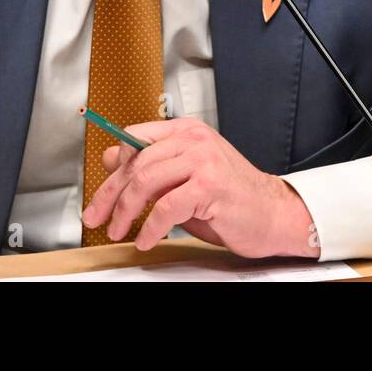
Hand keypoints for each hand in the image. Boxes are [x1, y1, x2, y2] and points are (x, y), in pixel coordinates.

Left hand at [81, 117, 319, 258]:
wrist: (275, 214)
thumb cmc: (231, 199)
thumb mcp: (185, 177)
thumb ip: (153, 167)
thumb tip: (111, 159)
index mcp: (187, 131)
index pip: (134, 139)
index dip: (113, 168)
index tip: (102, 194)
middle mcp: (194, 140)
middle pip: (136, 162)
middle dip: (110, 195)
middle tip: (97, 217)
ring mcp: (203, 161)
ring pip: (146, 182)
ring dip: (126, 212)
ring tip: (119, 231)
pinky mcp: (210, 186)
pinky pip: (166, 207)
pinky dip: (150, 227)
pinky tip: (146, 239)